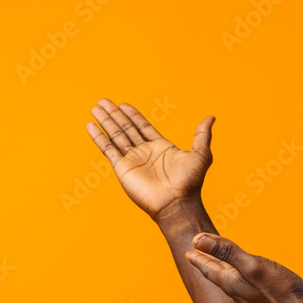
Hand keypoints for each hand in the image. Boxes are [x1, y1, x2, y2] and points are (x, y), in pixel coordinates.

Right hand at [86, 98, 213, 219]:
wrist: (177, 202)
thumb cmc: (190, 182)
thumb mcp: (200, 154)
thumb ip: (202, 135)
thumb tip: (211, 117)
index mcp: (160, 147)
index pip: (143, 126)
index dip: (133, 115)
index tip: (123, 104)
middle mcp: (144, 152)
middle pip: (126, 128)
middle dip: (114, 114)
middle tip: (103, 100)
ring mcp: (132, 160)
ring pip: (115, 135)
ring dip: (105, 121)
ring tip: (95, 107)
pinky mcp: (122, 168)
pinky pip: (108, 149)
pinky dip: (99, 137)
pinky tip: (90, 125)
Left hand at [184, 233, 302, 302]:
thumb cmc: (280, 292)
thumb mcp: (252, 266)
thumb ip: (227, 252)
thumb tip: (197, 240)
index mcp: (231, 282)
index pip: (209, 267)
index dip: (199, 256)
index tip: (189, 247)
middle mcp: (238, 291)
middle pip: (216, 274)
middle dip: (206, 262)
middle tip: (195, 254)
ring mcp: (251, 296)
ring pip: (229, 279)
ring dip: (219, 269)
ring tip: (215, 263)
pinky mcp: (264, 299)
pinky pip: (243, 283)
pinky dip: (236, 274)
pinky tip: (244, 276)